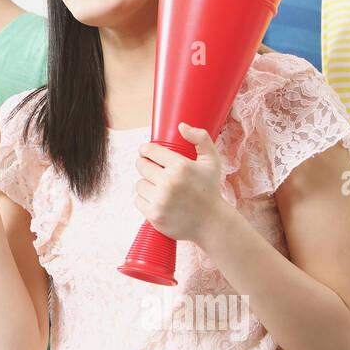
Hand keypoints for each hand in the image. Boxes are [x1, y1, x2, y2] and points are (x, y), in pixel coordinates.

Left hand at [134, 123, 226, 243]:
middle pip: (141, 165)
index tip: (146, 152)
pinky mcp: (155, 215)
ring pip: (139, 183)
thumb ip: (200, 138)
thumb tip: (181, 125)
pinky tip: (157, 199)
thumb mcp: (212, 161)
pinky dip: (145, 199)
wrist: (212, 223)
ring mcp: (161, 200)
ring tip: (159, 186)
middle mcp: (169, 183)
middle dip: (146, 165)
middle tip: (153, 169)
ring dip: (146, 183)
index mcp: (181, 166)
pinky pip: (138, 200)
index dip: (145, 149)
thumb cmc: (210, 189)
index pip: (150, 150)